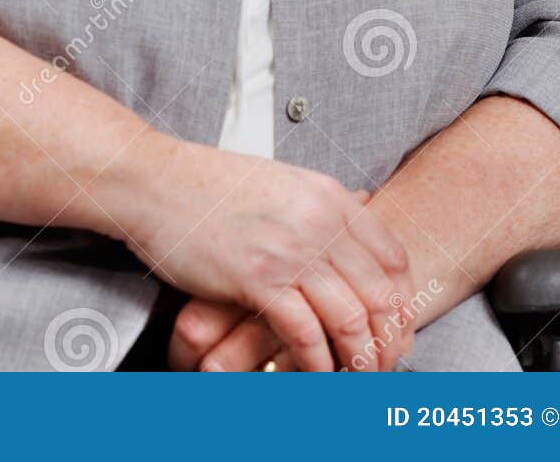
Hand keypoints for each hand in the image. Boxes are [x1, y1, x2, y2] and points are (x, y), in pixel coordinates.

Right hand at [123, 135, 411, 371]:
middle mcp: (319, 221)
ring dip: (359, 359)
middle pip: (381, 293)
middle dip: (388, 339)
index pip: (393, 255)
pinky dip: (317, 364)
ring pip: (352, 319)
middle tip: (384, 364)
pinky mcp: (257, 279)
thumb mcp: (281, 182)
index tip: (397, 325)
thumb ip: (318, 208)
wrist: (156, 180)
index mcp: (328, 194)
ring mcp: (290, 250)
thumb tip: (350, 227)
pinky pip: (305, 335)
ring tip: (357, 378)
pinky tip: (316, 375)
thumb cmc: (210, 184)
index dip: (403, 298)